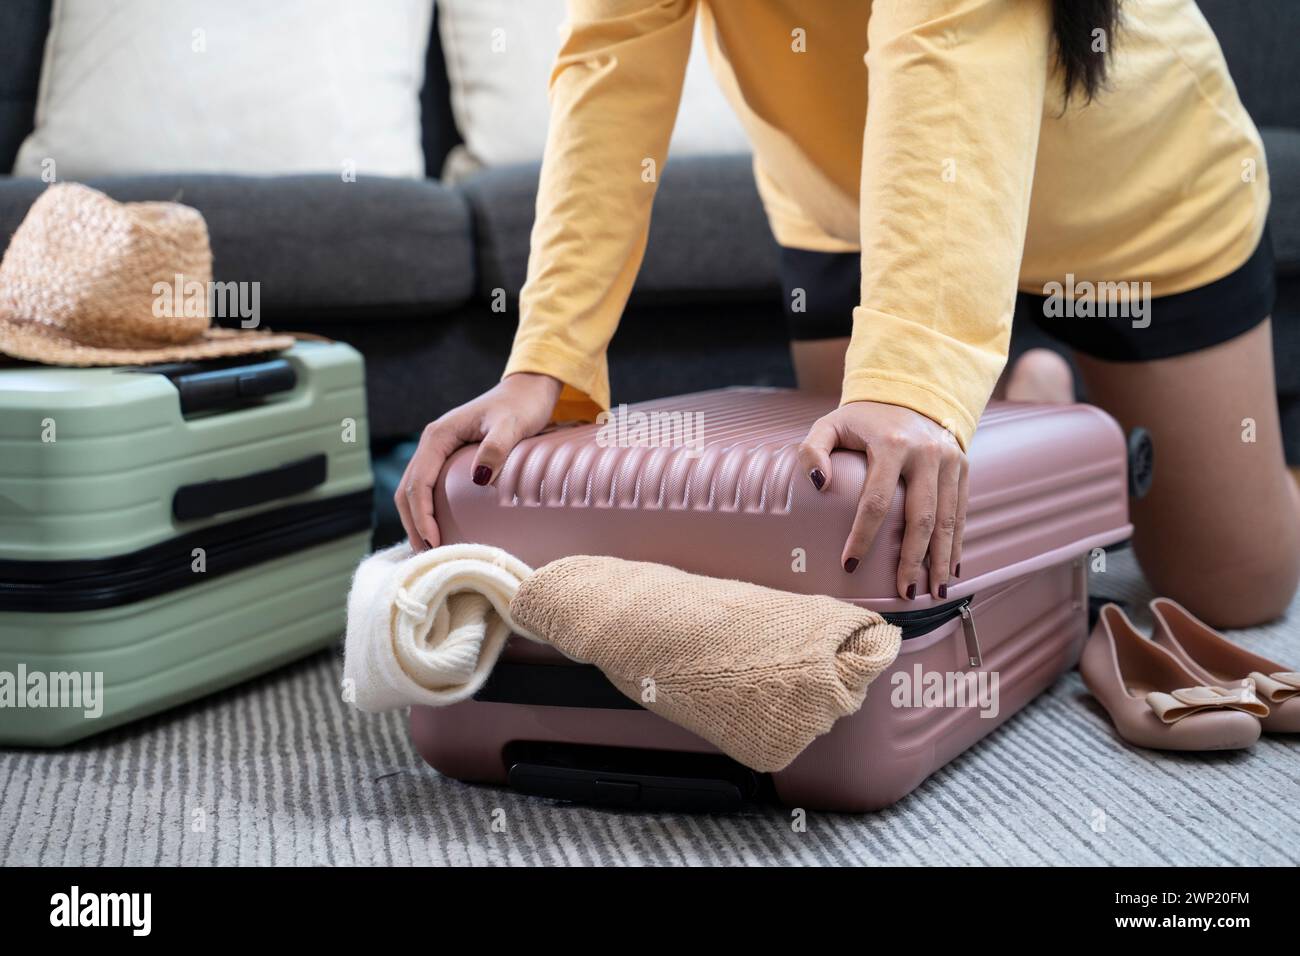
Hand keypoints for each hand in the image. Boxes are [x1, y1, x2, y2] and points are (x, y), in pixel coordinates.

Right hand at [396, 372, 562, 551]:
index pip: (418, 483)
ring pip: (413, 490)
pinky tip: (438, 529)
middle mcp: (431, 443)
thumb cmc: (522, 405)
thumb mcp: (512, 425)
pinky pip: (427, 487)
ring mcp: (438, 450)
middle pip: (408, 490)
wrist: (527, 389)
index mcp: (438, 436)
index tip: (433, 542)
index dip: (421, 516)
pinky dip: (426, 510)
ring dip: (416, 520)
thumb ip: (497, 447)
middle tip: (428, 556)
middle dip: (413, 524)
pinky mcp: (448, 457)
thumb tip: (479, 478)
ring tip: (429, 549)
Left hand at [798, 401, 967, 599]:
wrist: (910, 392)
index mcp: (892, 445)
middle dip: (913, 559)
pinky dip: (956, 543)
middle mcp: (926, 454)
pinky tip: (950, 569)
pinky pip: (960, 512)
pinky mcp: (963, 468)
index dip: (863, 535)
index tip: (850, 564)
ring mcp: (950, 462)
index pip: (876, 500)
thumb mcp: (830, 424)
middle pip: (921, 518)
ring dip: (940, 559)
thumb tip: (817, 485)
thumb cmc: (864, 418)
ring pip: (947, 520)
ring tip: (934, 593)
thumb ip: (813, 450)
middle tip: (904, 593)